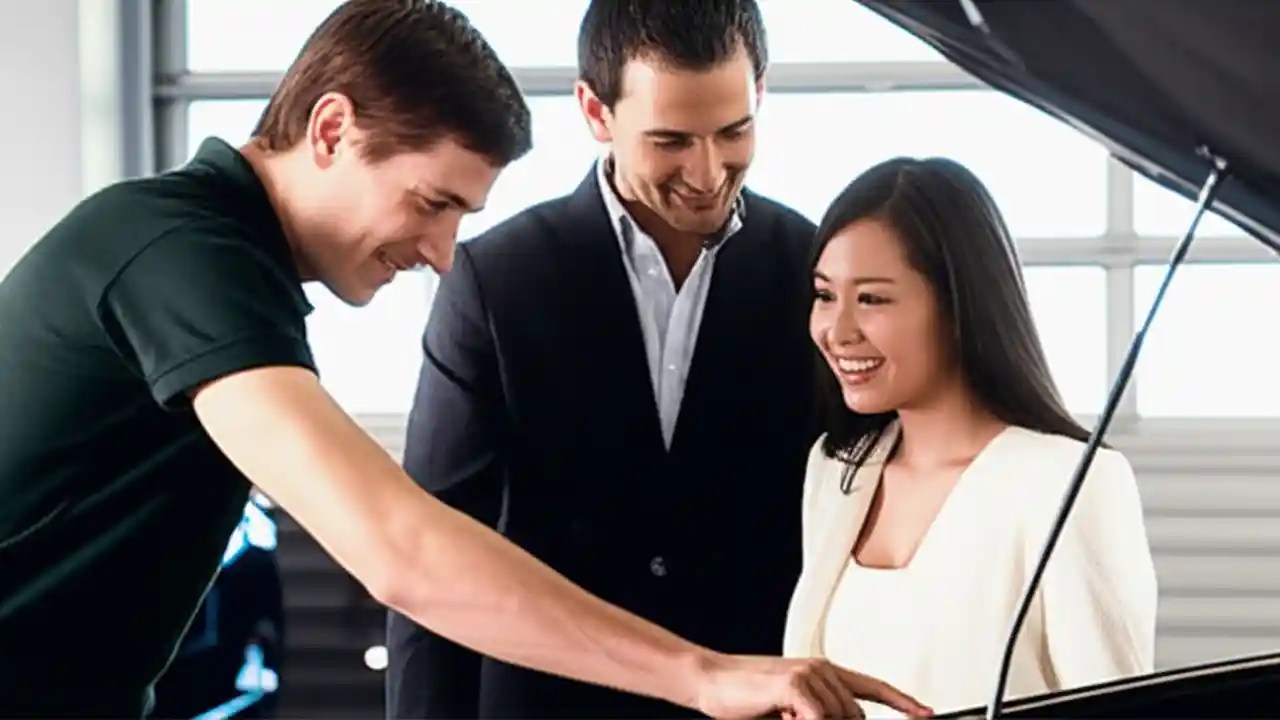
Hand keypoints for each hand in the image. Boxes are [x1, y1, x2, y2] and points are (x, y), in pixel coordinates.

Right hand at [692, 653, 931, 719]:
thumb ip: (816, 712)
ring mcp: (810, 674)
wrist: (711, 680)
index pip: (872, 686)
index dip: (902, 701)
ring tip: (781, 714)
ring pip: (838, 719)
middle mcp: (821, 668)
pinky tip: (782, 716)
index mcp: (823, 671)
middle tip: (793, 718)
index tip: (925, 712)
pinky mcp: (795, 683)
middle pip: (855, 715)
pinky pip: (817, 719)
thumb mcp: (789, 707)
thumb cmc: (745, 696)